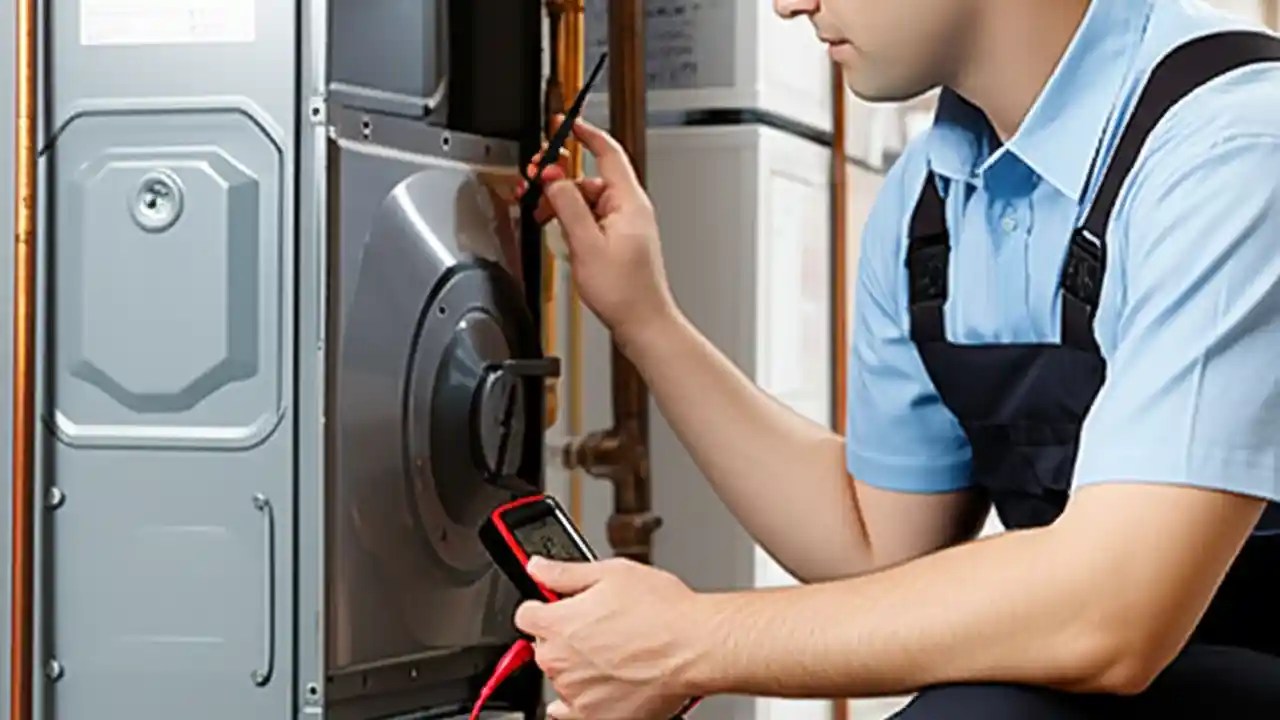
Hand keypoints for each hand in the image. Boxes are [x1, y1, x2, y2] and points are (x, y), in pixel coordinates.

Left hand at [513, 557, 708, 719]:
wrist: (696, 647)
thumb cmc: (663, 611)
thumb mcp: (612, 573)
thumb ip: (564, 572)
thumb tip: (537, 567)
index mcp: (557, 624)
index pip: (526, 614)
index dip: (545, 606)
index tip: (559, 606)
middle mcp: (559, 663)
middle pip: (544, 647)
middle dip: (565, 636)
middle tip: (600, 627)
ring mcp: (576, 694)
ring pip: (562, 677)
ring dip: (579, 666)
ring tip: (615, 653)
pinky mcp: (597, 717)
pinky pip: (570, 713)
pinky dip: (581, 701)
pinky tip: (601, 686)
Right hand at [517, 116, 679, 347]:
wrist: (642, 322)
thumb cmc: (625, 292)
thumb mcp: (587, 244)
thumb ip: (568, 206)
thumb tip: (554, 179)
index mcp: (628, 202)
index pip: (608, 152)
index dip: (585, 134)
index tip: (565, 124)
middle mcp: (629, 209)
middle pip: (589, 177)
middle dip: (559, 178)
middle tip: (534, 180)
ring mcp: (624, 225)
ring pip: (586, 200)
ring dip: (561, 202)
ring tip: (540, 213)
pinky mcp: (618, 240)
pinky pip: (589, 218)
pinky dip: (570, 219)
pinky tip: (556, 230)